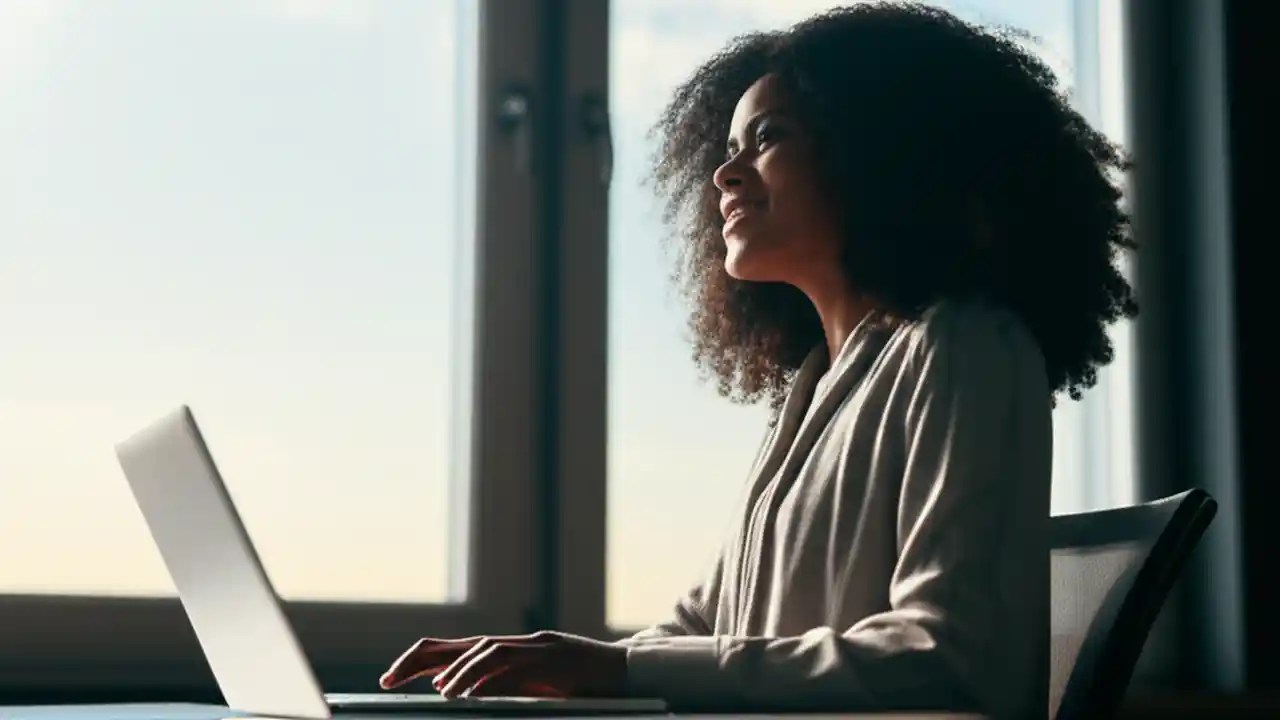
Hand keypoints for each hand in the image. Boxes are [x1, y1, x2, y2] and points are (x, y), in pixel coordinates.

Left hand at [379, 630, 627, 698]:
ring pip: (485, 651)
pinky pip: (514, 666)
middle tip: (388, 679)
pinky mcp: (553, 659)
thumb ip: (501, 684)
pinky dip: (489, 678)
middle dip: (419, 659)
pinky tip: (472, 692)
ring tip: (438, 695)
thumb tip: (459, 693)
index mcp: (510, 650)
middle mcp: (518, 643)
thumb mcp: (535, 685)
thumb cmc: (583, 684)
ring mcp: (536, 648)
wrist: (629, 675)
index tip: (390, 678)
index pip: (456, 649)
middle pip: (459, 645)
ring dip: (457, 672)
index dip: (420, 661)